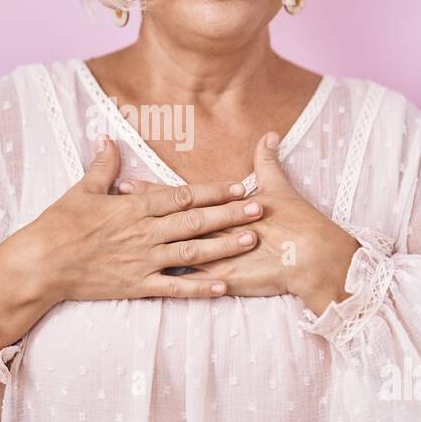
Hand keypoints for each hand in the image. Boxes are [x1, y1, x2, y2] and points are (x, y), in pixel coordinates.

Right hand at [9, 134, 268, 302]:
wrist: (40, 266)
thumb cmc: (57, 225)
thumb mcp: (81, 190)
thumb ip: (103, 165)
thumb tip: (108, 137)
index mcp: (133, 207)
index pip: (181, 196)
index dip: (212, 191)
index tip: (239, 185)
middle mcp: (144, 233)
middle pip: (195, 222)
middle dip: (230, 214)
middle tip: (260, 208)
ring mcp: (142, 261)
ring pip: (192, 253)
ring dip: (224, 246)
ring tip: (251, 240)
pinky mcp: (136, 286)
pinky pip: (174, 288)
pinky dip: (199, 288)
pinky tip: (224, 286)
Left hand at [117, 131, 360, 313]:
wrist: (315, 257)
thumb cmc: (299, 221)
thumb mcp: (279, 186)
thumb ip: (266, 162)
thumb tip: (268, 135)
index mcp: (218, 208)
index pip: (175, 197)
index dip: (148, 192)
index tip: (123, 185)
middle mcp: (210, 232)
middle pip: (164, 225)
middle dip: (134, 220)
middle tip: (106, 215)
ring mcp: (214, 258)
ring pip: (169, 254)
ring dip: (143, 252)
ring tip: (115, 249)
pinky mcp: (221, 280)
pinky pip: (188, 286)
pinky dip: (168, 284)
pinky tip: (144, 286)